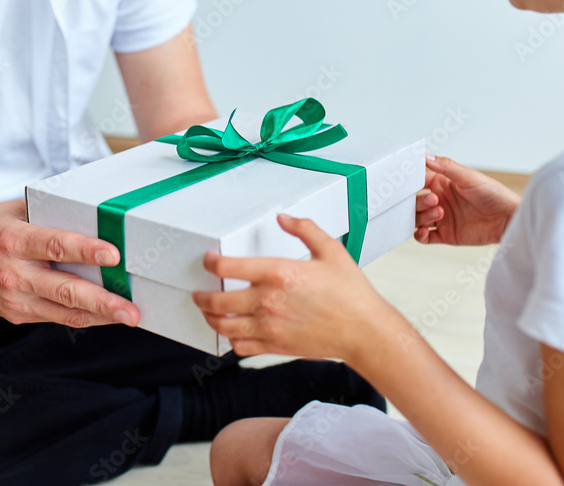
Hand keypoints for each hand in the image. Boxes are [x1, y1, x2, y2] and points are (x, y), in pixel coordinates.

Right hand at [0, 199, 140, 328]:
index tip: (113, 254)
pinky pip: (55, 317)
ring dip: (99, 316)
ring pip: (64, 311)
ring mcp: (13, 298)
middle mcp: (13, 272)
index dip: (85, 250)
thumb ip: (48, 211)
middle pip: (64, 289)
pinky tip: (104, 315)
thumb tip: (91, 209)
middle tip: (130, 308)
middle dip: (102, 301)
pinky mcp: (15, 314)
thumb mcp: (11, 210)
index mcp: (12, 240)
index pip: (54, 245)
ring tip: (128, 316)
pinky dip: (82, 316)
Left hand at [192, 214, 394, 359]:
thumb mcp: (331, 250)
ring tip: (208, 313)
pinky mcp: (275, 346)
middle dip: (201, 296)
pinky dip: (231, 340)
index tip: (209, 261)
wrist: (365, 331)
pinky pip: (240, 346)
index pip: (228, 267)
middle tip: (198, 293)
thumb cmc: (351, 293)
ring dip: (210, 319)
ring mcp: (269, 326)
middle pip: (217, 301)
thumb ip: (304, 229)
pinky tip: (233, 331)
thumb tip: (284, 218)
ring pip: (223, 326)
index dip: (212, 263)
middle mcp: (268, 301)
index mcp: (279, 273)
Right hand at [415, 154, 520, 246]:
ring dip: (422, 217)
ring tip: (439, 213)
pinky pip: (424, 237)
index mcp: (443, 184)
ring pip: (417, 219)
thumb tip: (426, 155)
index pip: (418, 182)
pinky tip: (425, 230)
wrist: (508, 219)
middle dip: (419, 202)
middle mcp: (440, 201)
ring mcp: (441, 219)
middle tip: (434, 200)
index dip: (411, 184)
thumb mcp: (468, 176)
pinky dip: (419, 235)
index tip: (407, 185)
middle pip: (415, 202)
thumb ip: (446, 166)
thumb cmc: (494, 194)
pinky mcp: (445, 235)